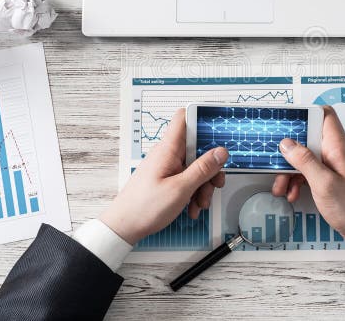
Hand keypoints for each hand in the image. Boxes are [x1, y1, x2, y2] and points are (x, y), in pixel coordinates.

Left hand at [99, 109, 227, 244]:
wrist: (124, 226)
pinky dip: (193, 192)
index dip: (202, 119)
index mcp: (168, 149)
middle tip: (214, 183)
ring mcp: (167, 166)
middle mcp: (168, 154)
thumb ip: (203, 168)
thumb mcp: (181, 189)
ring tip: (199, 204)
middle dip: (209, 167)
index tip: (218, 132)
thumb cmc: (144, 207)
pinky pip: (187, 179)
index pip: (184, 118)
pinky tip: (192, 207)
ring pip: (195, 167)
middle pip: (197, 148)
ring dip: (202, 185)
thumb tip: (220, 152)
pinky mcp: (167, 179)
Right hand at [272, 106, 344, 247]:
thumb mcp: (323, 183)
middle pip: (308, 138)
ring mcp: (333, 164)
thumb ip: (305, 161)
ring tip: (282, 186)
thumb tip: (288, 143)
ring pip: (305, 156)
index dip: (306, 114)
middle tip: (277, 162)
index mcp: (338, 146)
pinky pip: (309, 171)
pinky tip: (293, 193)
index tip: (287, 124)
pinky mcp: (330, 177)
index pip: (325, 115)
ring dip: (290, 170)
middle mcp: (336, 152)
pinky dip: (298, 180)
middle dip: (290, 151)